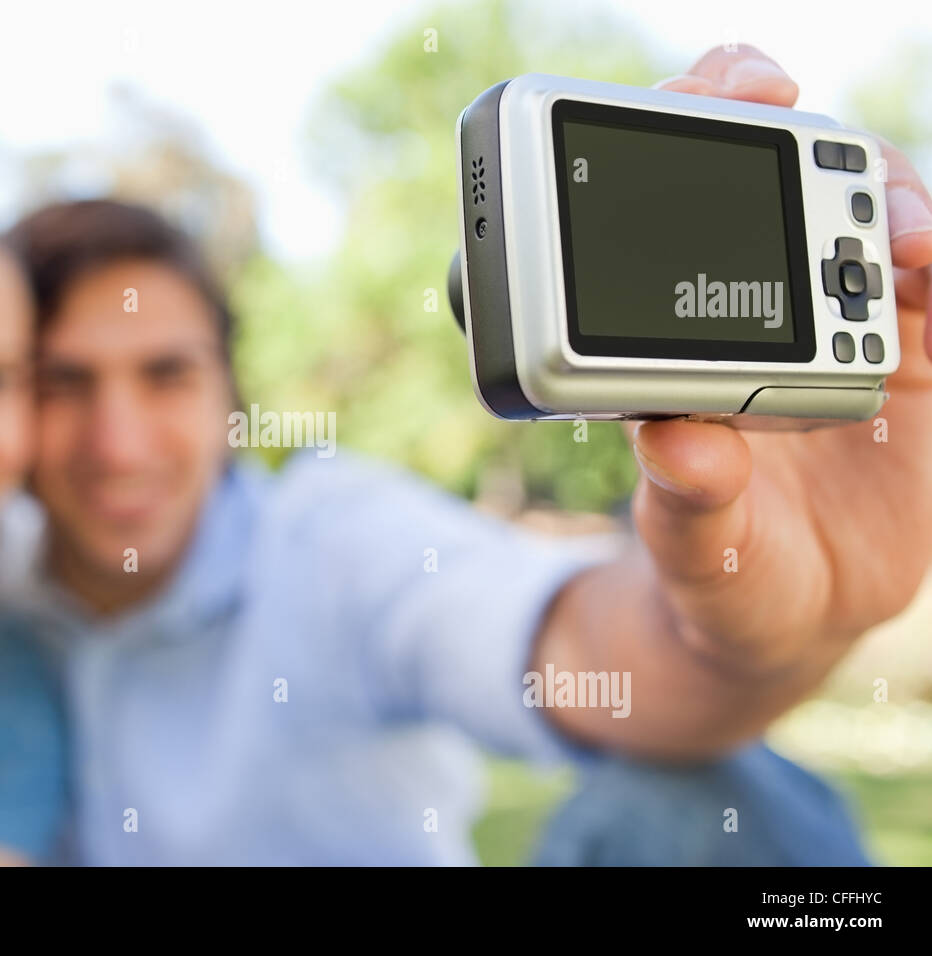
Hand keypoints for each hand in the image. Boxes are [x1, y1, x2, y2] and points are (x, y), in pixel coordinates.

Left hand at [632, 46, 931, 673]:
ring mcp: (841, 325)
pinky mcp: (915, 353)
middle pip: (786, 184)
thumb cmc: (724, 569)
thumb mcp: (695, 546)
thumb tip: (677, 441)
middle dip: (810, 142)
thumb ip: (688, 500)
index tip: (735, 96)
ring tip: (905, 237)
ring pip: (876, 220)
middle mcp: (759, 311)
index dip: (700, 124)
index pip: (679, 200)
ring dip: (893, 204)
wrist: (793, 609)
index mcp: (680, 334)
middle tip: (823, 144)